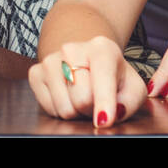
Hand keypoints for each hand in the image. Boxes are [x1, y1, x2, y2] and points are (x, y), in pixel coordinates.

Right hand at [27, 36, 147, 127]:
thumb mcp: (132, 86)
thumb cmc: (112, 76)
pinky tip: (68, 97)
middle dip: (92, 109)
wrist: (85, 59)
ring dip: (77, 112)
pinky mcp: (35, 73)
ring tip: (83, 98)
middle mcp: (71, 49)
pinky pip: (50, 109)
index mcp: (102, 48)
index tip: (104, 120)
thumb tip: (111, 114)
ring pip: (65, 108)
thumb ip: (130, 102)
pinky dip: (62, 110)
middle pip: (82, 99)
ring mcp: (50, 60)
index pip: (102, 77)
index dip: (104, 101)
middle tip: (97, 101)